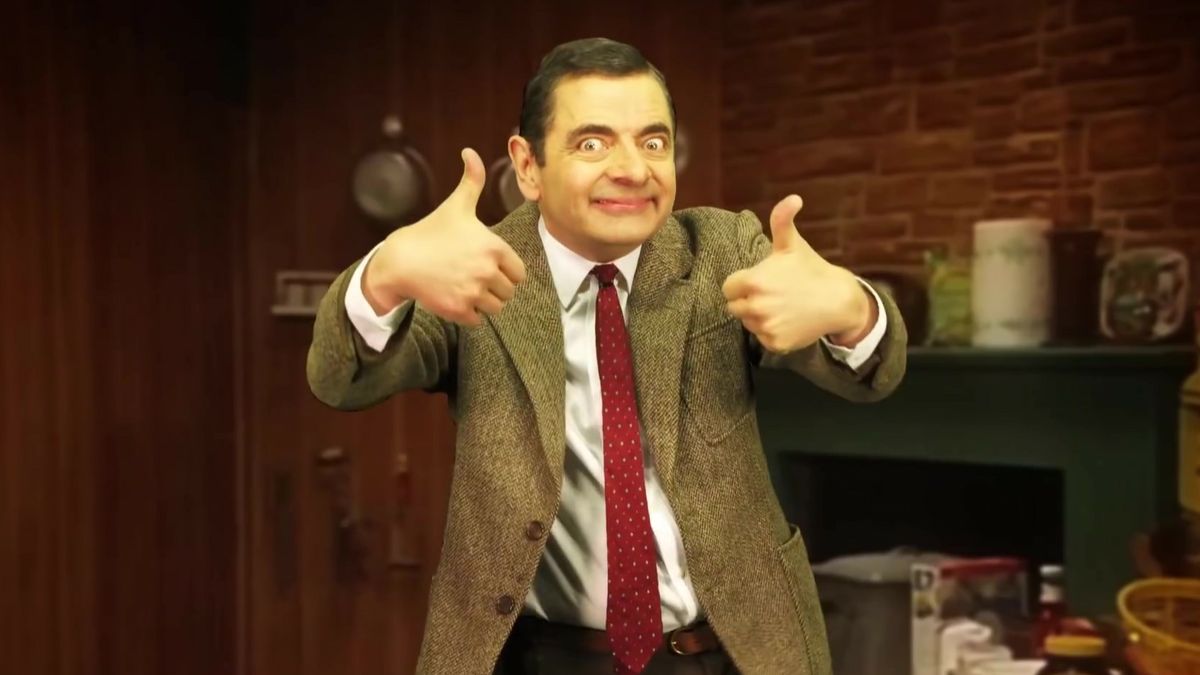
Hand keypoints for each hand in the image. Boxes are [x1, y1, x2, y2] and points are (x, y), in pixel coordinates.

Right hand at [363, 148, 526, 325]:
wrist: (400, 261)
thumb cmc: (431, 232)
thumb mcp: (456, 206)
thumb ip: (471, 180)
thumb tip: (470, 151)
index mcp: (494, 248)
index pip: (519, 273)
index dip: (505, 271)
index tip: (488, 265)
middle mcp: (487, 271)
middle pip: (508, 292)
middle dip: (495, 287)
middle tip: (474, 277)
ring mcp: (473, 292)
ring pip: (496, 307)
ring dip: (485, 302)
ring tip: (467, 288)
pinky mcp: (459, 310)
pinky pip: (480, 320)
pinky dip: (472, 314)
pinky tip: (457, 299)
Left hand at [722, 194, 874, 352]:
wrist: (839, 300)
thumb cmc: (810, 269)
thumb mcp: (792, 244)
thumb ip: (782, 220)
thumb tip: (793, 198)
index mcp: (753, 282)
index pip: (728, 288)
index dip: (741, 284)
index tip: (760, 281)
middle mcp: (756, 307)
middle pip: (734, 307)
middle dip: (748, 300)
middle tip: (772, 294)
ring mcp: (765, 327)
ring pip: (747, 323)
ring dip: (758, 316)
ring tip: (781, 306)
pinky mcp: (775, 343)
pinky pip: (761, 338)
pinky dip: (771, 332)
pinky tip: (787, 320)